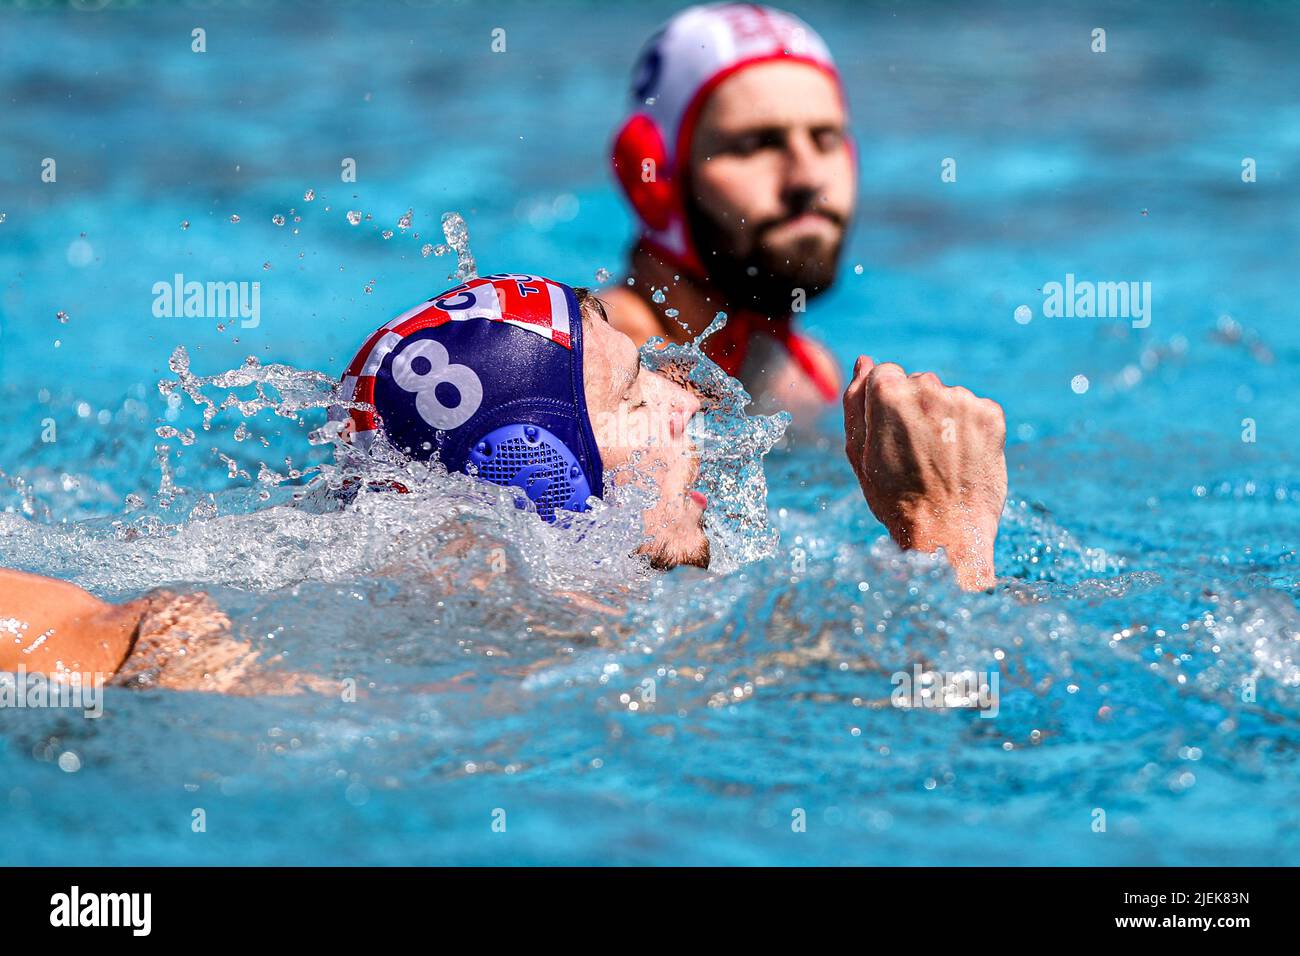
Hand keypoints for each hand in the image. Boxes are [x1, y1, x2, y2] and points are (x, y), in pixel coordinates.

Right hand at [843, 356, 1006, 590]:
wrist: (948, 533)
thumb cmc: (894, 497)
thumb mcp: (859, 453)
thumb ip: (856, 402)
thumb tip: (864, 362)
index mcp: (888, 392)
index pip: (885, 375)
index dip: (885, 408)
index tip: (890, 436)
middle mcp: (928, 387)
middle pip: (918, 384)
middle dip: (916, 410)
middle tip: (915, 455)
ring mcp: (963, 400)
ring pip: (947, 398)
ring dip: (943, 420)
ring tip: (940, 461)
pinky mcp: (991, 415)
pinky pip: (974, 411)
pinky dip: (968, 431)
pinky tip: (960, 460)